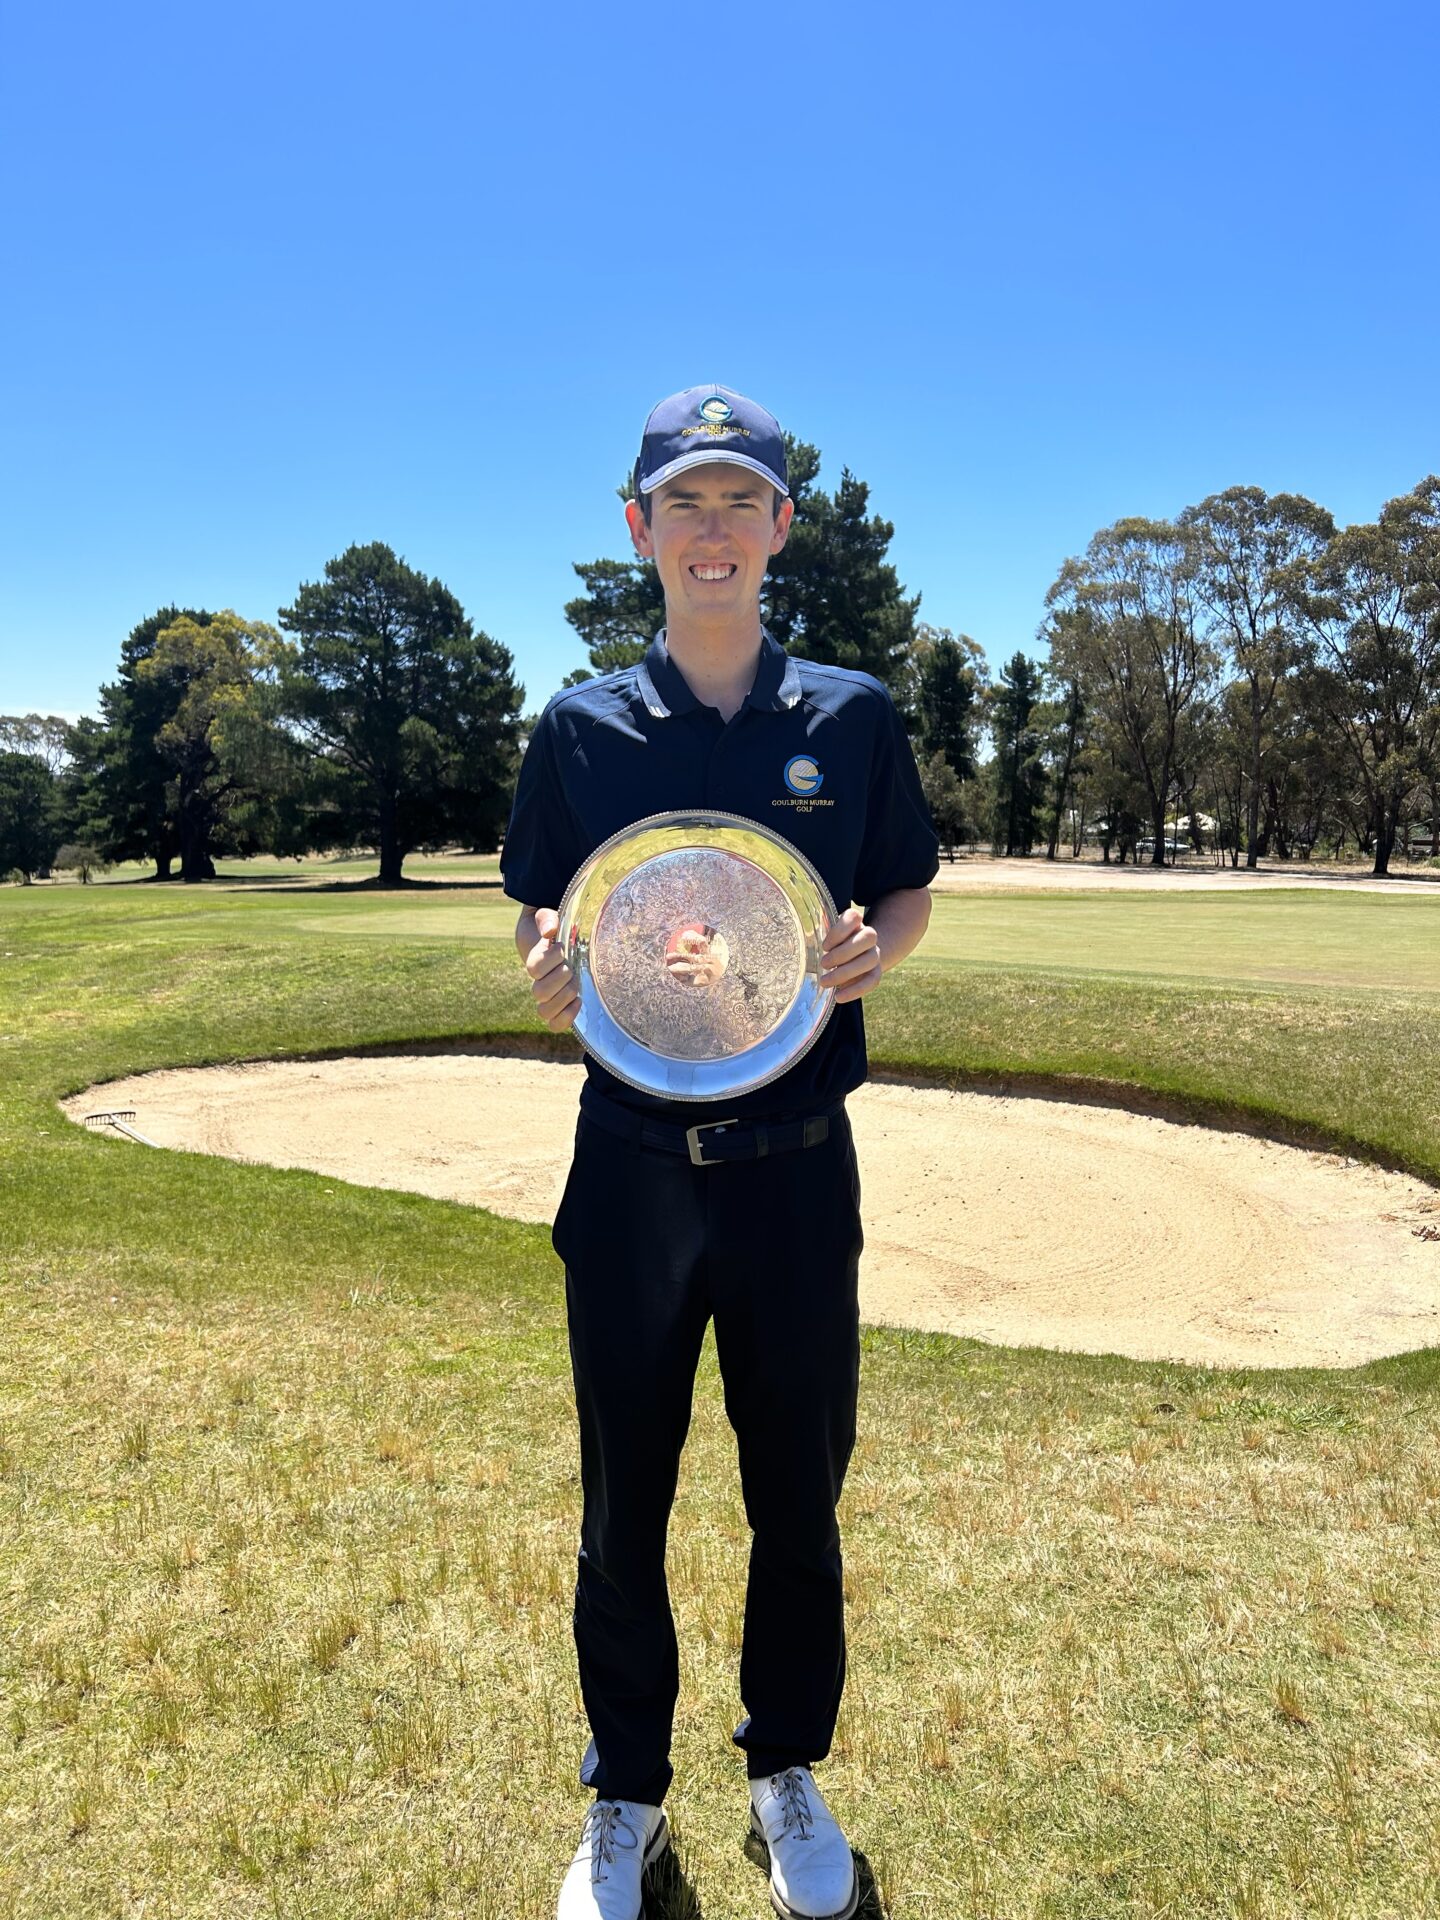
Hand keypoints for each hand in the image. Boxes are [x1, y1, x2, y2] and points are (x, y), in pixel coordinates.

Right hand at [526, 907, 578, 1031]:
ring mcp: (548, 998)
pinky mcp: (560, 1009)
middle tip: (572, 968)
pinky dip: (566, 1018)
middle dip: (562, 979)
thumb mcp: (551, 918)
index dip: (552, 958)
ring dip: (564, 998)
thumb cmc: (557, 933)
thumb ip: (547, 919)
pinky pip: (555, 1025)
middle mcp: (538, 983)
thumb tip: (550, 930)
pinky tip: (578, 1002)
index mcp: (535, 961)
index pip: (535, 968)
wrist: (559, 948)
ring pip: (544, 1011)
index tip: (563, 947)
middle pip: (540, 992)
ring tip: (576, 985)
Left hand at [820, 907, 882, 1004]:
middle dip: (843, 953)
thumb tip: (799, 949)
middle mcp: (868, 935)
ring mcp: (874, 953)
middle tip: (823, 964)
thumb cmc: (832, 945)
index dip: (839, 931)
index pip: (854, 917)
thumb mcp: (825, 936)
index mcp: (855, 922)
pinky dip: (855, 990)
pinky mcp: (875, 971)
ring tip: (825, 982)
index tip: (824, 946)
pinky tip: (839, 997)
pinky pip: (872, 980)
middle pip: (868, 938)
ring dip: (846, 972)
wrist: (853, 956)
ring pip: (870, 959)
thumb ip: (816, 936)